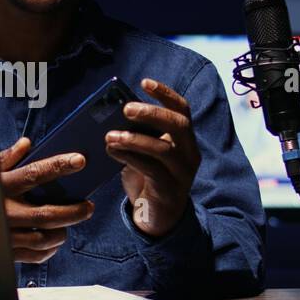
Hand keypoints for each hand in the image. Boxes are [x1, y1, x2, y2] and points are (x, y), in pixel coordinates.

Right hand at [0, 138, 94, 263]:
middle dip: (73, 211)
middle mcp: (3, 212)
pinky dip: (49, 249)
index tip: (79, 160)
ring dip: (62, 231)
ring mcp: (5, 235)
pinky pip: (36, 255)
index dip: (59, 165)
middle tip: (88, 207)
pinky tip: (54, 239)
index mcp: (0, 186)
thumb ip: (6, 158)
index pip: (34, 173)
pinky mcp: (6, 253)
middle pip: (46, 214)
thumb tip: (26, 144)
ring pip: (44, 238)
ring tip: (71, 222)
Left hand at [104, 78, 199, 238]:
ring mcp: (183, 172)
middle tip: (125, 108)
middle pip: (178, 125)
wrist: (158, 217)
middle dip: (152, 113)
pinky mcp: (170, 190)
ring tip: (110, 135)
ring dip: (134, 139)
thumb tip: (110, 116)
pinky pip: (151, 169)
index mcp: (184, 140)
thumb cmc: (148, 179)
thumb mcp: (144, 153)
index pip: (182, 110)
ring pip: (164, 149)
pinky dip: (130, 158)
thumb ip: (137, 136)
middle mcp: (189, 153)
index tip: (144, 82)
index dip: (165, 94)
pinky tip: (112, 152)